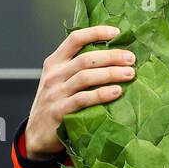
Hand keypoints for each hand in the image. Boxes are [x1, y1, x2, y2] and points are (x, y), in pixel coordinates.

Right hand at [25, 26, 135, 160]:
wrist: (37, 135)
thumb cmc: (56, 104)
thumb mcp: (59, 81)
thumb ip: (77, 68)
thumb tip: (112, 56)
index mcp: (54, 63)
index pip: (74, 39)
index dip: (96, 32)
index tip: (117, 32)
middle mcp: (54, 75)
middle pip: (85, 59)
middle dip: (111, 56)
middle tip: (131, 58)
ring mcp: (55, 93)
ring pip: (86, 77)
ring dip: (111, 73)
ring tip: (130, 74)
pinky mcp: (60, 111)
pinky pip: (83, 99)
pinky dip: (102, 94)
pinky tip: (117, 92)